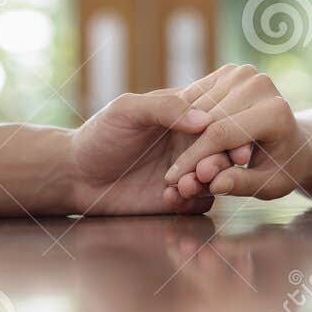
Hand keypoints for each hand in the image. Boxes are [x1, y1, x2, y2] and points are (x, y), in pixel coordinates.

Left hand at [69, 90, 241, 215]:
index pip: (219, 120)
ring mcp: (186, 171)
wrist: (77, 175)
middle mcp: (190, 143)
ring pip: (215, 180)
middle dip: (219, 163)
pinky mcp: (179, 198)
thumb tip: (205, 119)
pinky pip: (199, 203)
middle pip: (223, 153)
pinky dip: (188, 201)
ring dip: (204, 184)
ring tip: (183, 186)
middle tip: (205, 171)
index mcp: (184, 116)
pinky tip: (167, 197)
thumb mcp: (127, 111)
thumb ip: (165, 108)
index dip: (230, 132)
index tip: (235, 144)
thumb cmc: (100, 135)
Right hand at [161, 64, 311, 199]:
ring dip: (181, 135)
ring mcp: (244, 74)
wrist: (297, 142)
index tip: (173, 182)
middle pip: (206, 119)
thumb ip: (241, 184)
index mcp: (274, 112)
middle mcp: (260, 85)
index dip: (192, 159)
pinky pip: (197, 96)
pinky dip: (186, 119)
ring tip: (177, 165)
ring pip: (197, 107)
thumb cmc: (283, 169)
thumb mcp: (267, 186)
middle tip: (170, 178)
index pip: (220, 135)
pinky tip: (183, 141)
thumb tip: (215, 185)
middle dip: (186, 150)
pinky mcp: (231, 71)